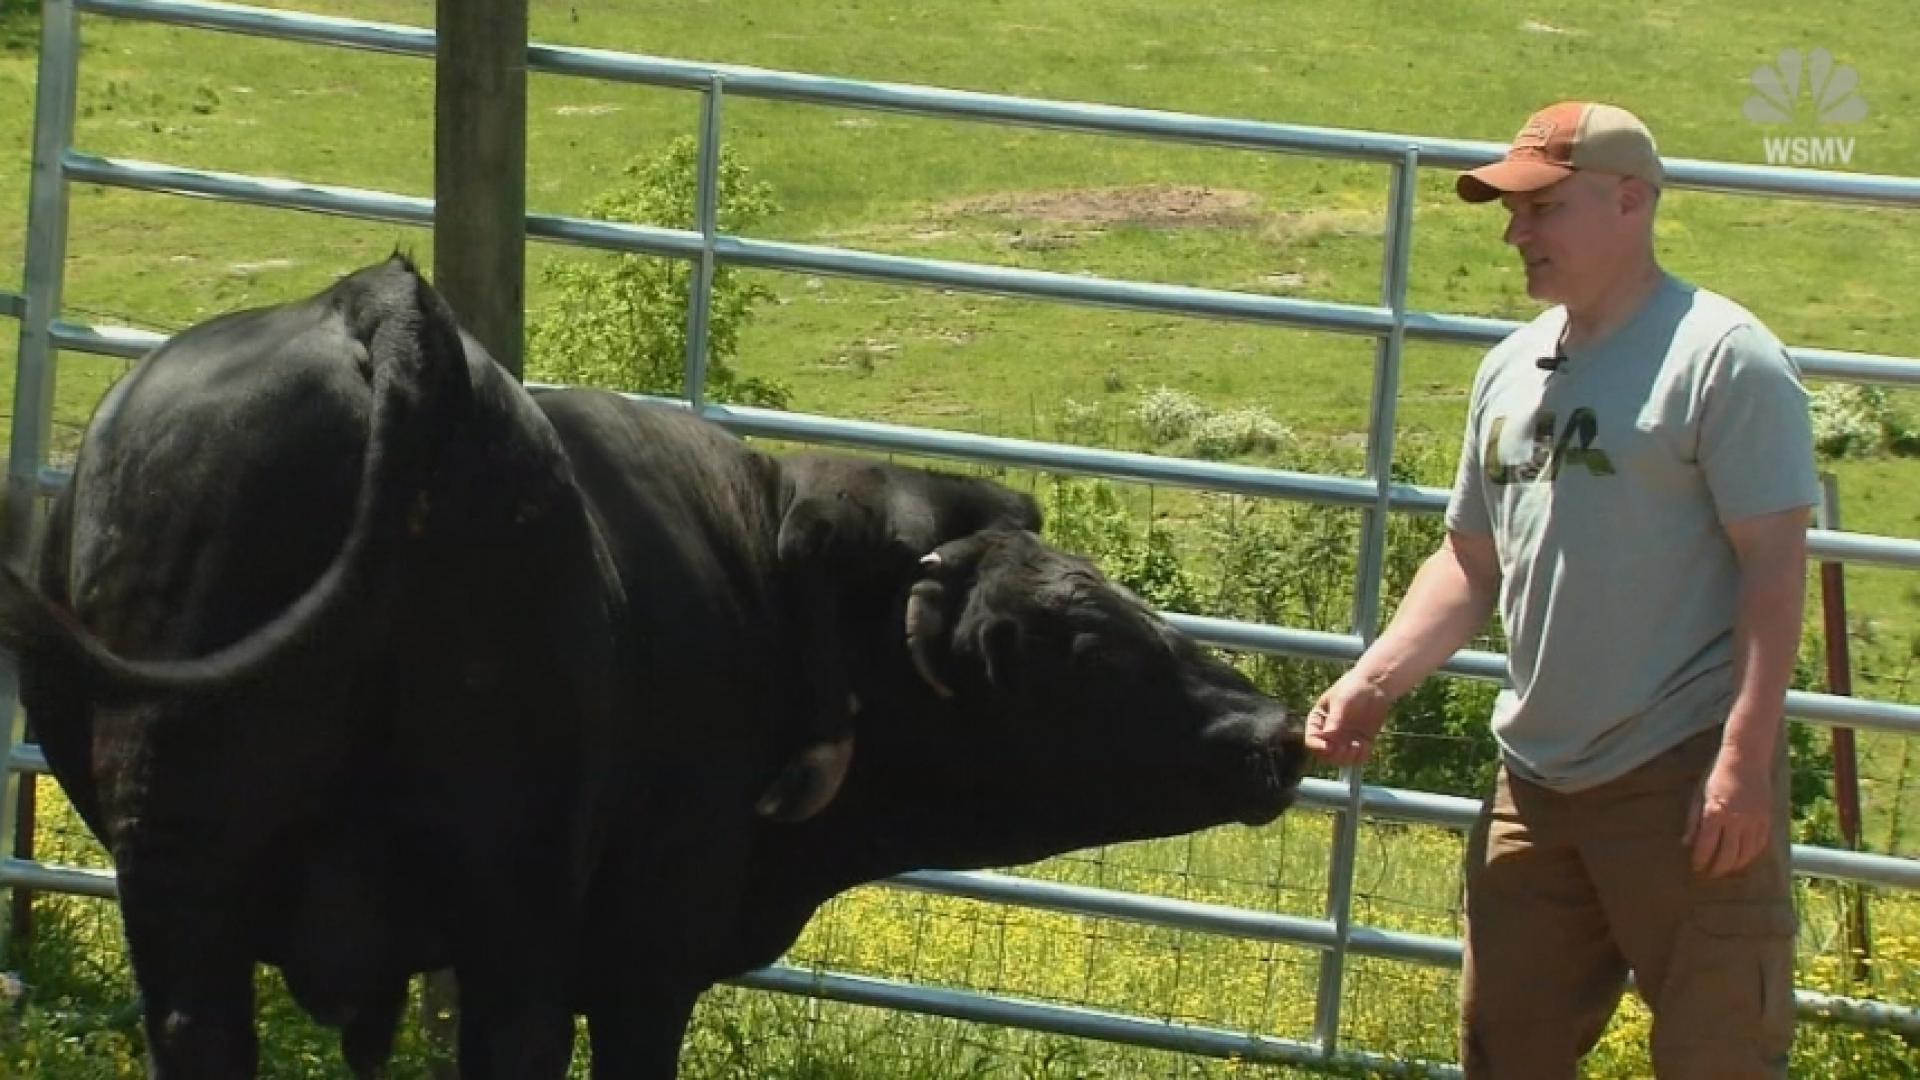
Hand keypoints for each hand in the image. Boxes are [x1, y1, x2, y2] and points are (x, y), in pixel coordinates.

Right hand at [1304, 670, 1393, 766]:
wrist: (1375, 685)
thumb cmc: (1353, 688)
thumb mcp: (1342, 700)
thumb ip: (1335, 718)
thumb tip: (1328, 736)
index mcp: (1318, 721)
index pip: (1311, 740)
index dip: (1318, 747)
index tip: (1328, 746)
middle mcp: (1329, 734)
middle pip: (1325, 755)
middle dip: (1334, 754)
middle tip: (1346, 746)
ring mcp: (1345, 739)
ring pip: (1341, 760)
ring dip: (1348, 757)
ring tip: (1357, 745)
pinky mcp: (1361, 742)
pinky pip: (1358, 758)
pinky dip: (1361, 756)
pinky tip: (1366, 744)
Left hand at [1683, 749, 1774, 877]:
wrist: (1746, 759)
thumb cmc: (1717, 775)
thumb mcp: (1699, 795)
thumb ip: (1693, 821)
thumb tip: (1686, 843)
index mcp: (1715, 813)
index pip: (1706, 846)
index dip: (1700, 861)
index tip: (1696, 867)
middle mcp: (1736, 820)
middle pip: (1727, 856)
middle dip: (1717, 868)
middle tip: (1710, 874)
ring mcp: (1754, 821)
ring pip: (1746, 854)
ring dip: (1735, 866)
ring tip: (1726, 869)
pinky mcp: (1767, 819)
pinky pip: (1760, 845)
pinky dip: (1751, 855)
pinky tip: (1743, 859)